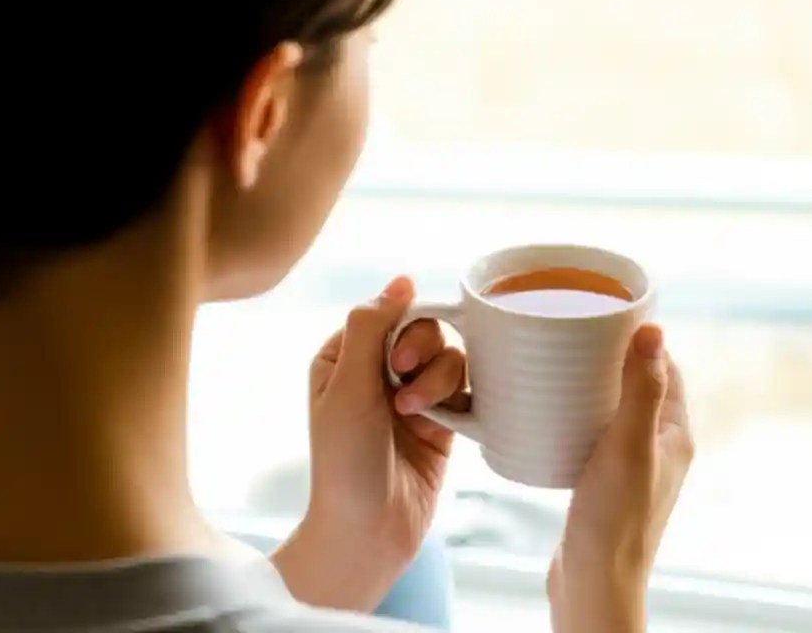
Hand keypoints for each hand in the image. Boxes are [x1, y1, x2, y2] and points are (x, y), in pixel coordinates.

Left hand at [271, 276, 467, 610]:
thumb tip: (402, 279)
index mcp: (345, 358)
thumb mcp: (347, 388)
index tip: (399, 359)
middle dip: (424, 354)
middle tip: (406, 382)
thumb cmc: (344, 463)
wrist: (368, 533)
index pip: (388, 313)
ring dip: (439, 382)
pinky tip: (449, 423)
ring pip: (450, 359)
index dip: (403, 326)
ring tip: (416, 416)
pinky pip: (466, 392)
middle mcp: (378, 373)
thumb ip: (371, 328)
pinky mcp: (442, 425)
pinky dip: (462, 402)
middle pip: (425, 331)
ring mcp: (412, 399)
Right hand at [549, 325, 692, 631]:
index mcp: (676, 435)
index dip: (642, 338)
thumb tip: (654, 329)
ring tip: (555, 365)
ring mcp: (630, 467)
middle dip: (609, 358)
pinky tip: (545, 413)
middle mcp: (658, 449)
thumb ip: (642, 389)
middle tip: (573, 334)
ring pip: (611, 410)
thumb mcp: (628, 445)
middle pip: (637, 385)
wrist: (593, 583)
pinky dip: (572, 417)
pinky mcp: (601, 483)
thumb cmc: (615, 521)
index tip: (608, 312)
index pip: (666, 368)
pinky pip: (590, 435)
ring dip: (589, 387)